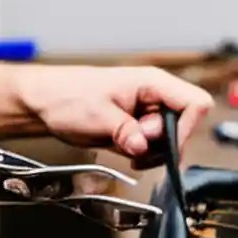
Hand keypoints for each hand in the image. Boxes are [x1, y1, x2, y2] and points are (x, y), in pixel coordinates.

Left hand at [12, 64, 213, 167]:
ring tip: (124, 147)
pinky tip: (125, 151)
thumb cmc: (65, 96)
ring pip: (171, 140)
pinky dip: (144, 155)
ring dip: (152, 152)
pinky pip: (156, 146)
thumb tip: (143, 146)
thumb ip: (125, 131)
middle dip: (162, 143)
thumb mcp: (97, 115)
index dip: (187, 128)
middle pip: (184, 125)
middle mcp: (155, 96)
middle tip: (134, 143)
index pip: (195, 103)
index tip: (163, 144)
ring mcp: (148, 112)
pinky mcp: (140, 126)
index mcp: (152, 82)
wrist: (42, 102)